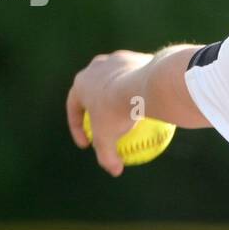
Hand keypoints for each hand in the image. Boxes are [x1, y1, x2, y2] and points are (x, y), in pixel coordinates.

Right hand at [66, 50, 152, 176]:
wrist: (145, 85)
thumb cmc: (118, 111)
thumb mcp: (107, 139)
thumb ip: (107, 156)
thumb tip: (114, 171)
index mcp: (81, 83)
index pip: (74, 107)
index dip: (78, 127)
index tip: (88, 143)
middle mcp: (96, 67)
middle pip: (95, 92)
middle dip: (99, 107)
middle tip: (109, 125)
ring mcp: (118, 60)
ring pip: (118, 83)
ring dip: (122, 98)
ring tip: (134, 116)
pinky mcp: (138, 58)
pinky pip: (139, 80)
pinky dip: (143, 94)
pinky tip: (154, 108)